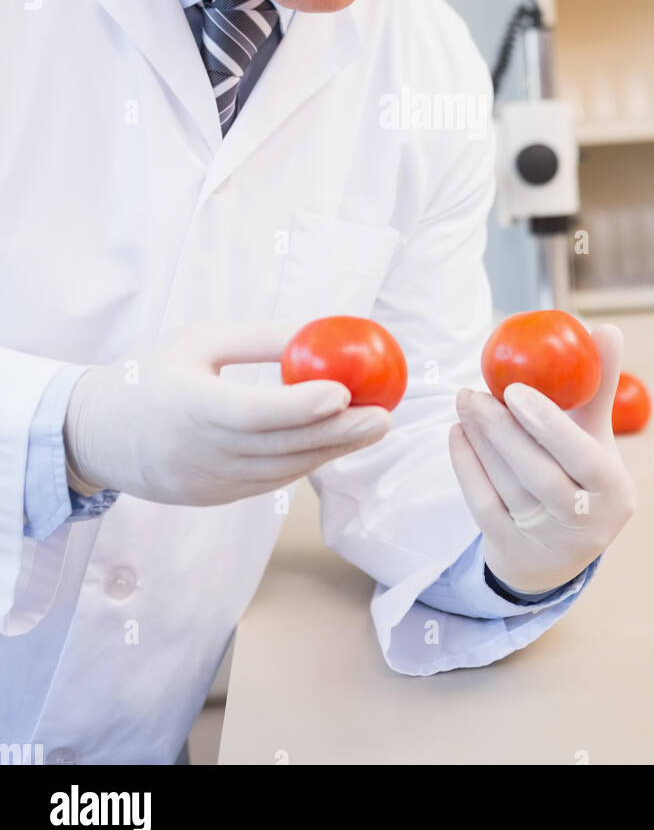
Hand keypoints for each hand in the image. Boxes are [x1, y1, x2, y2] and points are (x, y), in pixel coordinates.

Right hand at [63, 322, 390, 506]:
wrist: (94, 434)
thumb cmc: (148, 375)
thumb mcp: (196, 342)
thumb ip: (255, 340)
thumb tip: (314, 331)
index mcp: (187, 407)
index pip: (253, 414)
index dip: (302, 407)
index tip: (345, 392)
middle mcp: (197, 453)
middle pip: (279, 448)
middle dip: (338, 434)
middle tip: (384, 415)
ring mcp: (205, 483)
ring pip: (280, 471)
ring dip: (330, 451)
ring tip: (373, 428)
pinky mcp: (212, 498)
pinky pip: (267, 482)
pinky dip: (303, 463)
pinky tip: (333, 444)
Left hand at [448, 323, 635, 594]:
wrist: (555, 553)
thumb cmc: (580, 476)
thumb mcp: (595, 438)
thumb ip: (597, 387)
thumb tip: (606, 328)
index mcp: (613, 491)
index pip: (583, 458)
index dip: (548, 424)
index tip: (515, 388)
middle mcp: (584, 523)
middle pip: (538, 476)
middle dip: (501, 431)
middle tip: (474, 392)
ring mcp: (544, 540)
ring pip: (506, 488)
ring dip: (480, 441)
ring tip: (464, 403)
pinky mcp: (509, 548)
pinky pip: (482, 503)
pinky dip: (466, 465)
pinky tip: (456, 433)